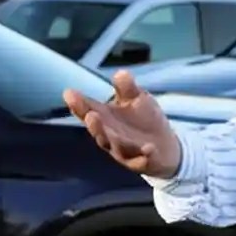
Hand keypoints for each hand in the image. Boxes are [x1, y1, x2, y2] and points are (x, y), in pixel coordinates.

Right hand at [63, 70, 180, 178]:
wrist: (166, 147)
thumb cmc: (144, 120)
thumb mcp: (137, 100)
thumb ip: (127, 89)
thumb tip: (121, 72)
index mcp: (107, 120)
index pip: (89, 111)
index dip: (79, 105)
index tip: (69, 93)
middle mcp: (112, 137)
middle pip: (100, 132)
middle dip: (95, 125)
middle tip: (90, 115)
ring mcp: (127, 152)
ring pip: (117, 147)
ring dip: (114, 140)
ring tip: (114, 134)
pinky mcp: (144, 162)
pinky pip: (143, 160)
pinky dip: (145, 155)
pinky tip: (149, 149)